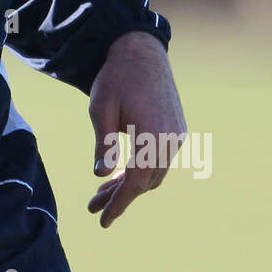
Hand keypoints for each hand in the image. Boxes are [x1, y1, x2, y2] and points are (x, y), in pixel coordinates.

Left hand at [86, 30, 186, 227]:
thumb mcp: (100, 108)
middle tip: (94, 207)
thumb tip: (100, 174)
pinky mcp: (176, 129)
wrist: (141, 51)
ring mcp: (177, 134)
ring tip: (101, 193)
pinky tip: (119, 174)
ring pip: (154, 172)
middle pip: (147, 181)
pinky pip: (159, 159)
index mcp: (153, 134)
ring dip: (130, 184)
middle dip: (120, 196)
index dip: (119, 202)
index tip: (103, 220)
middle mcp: (171, 138)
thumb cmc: (116, 78)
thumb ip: (103, 143)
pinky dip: (140, 170)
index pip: (137, 181)